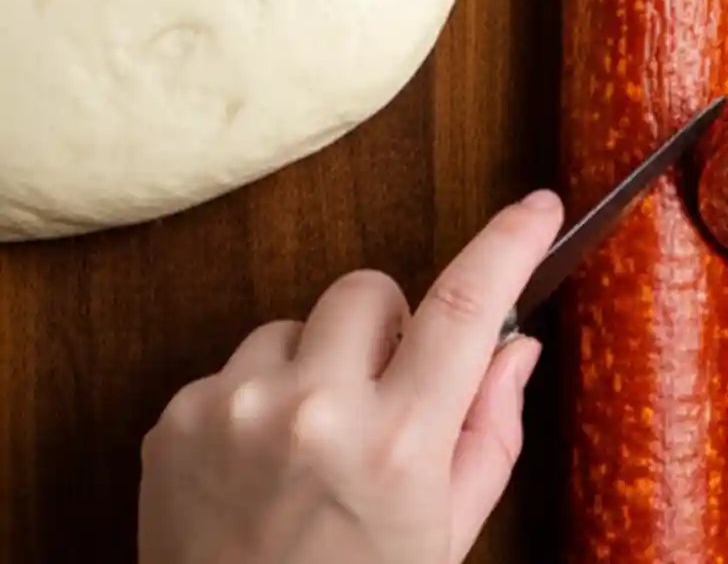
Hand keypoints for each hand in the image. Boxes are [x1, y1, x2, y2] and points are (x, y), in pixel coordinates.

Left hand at [138, 191, 564, 563]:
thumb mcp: (448, 531)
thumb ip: (491, 430)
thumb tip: (514, 345)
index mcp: (397, 446)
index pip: (466, 308)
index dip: (509, 244)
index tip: (538, 210)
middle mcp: (313, 412)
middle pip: (370, 288)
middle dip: (391, 326)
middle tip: (390, 391)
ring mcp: (234, 408)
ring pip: (298, 324)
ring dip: (320, 363)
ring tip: (315, 442)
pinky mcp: (176, 415)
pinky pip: (239, 362)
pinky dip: (263, 397)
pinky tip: (264, 460)